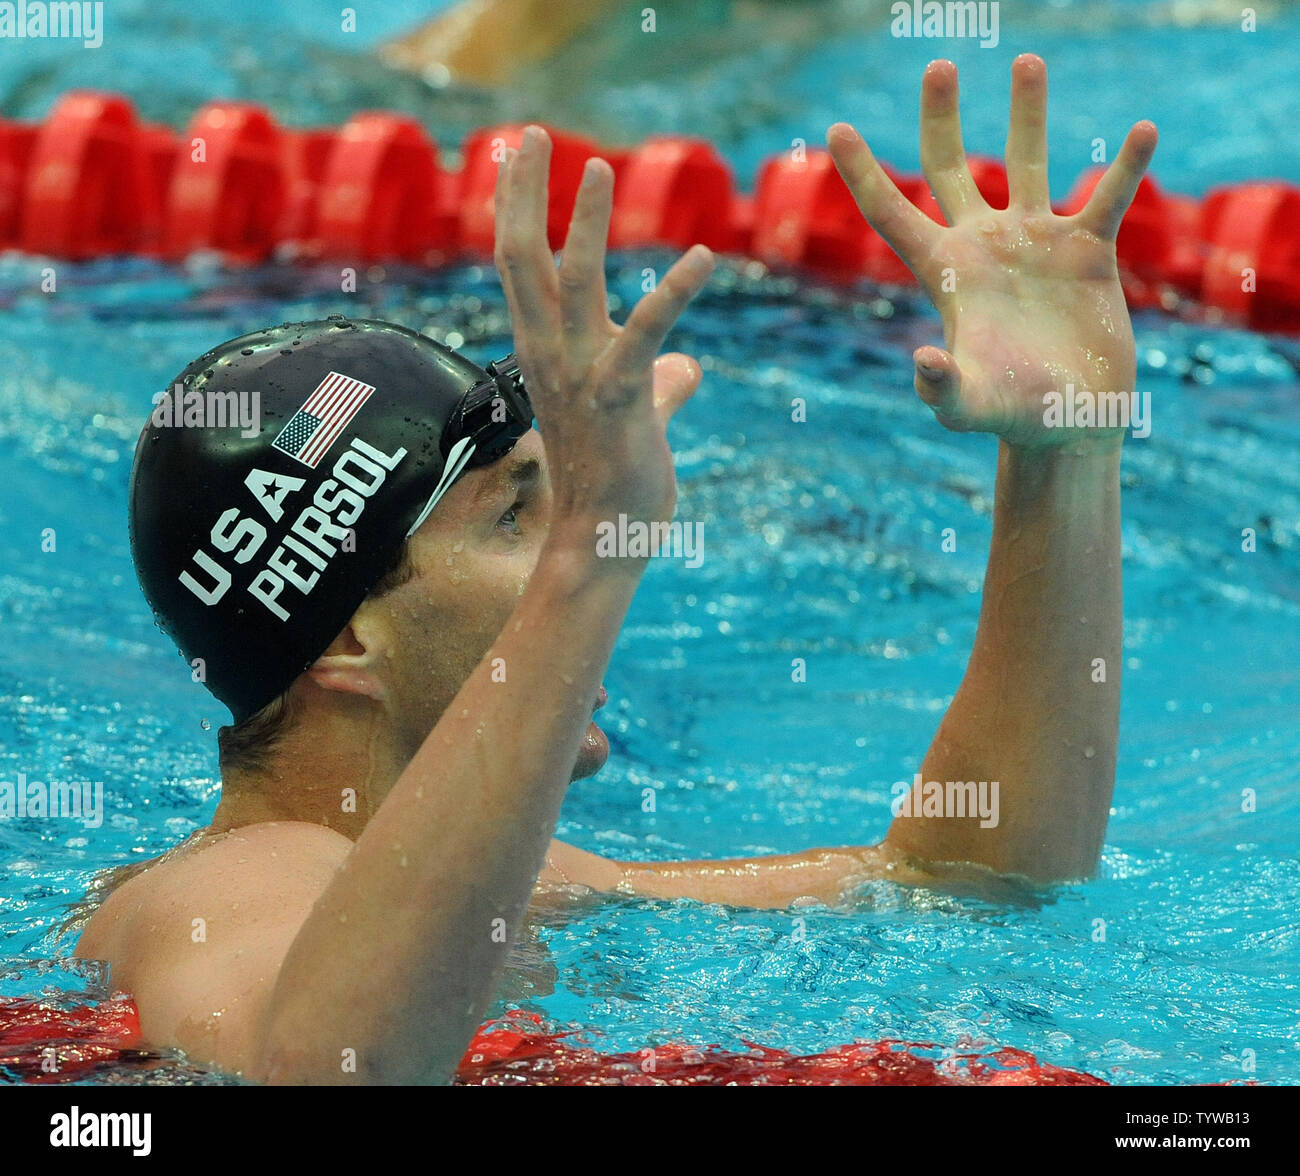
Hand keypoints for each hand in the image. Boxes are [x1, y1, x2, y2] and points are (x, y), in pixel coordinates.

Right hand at [494, 127, 713, 535]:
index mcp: (548, 352)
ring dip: (586, 221)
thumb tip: (684, 367)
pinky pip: (643, 336)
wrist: (604, 541)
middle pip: (523, 258)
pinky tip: (704, 256)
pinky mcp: (620, 400)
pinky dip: (673, 293)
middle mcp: (551, 356)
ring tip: (600, 166)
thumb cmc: (616, 480)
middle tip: (531, 133)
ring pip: (571, 282)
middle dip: (524, 192)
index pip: (520, 266)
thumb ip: (659, 382)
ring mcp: (580, 377)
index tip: (522, 156)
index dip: (518, 206)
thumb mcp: (639, 417)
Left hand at [828, 55, 1156, 449]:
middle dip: (943, 118)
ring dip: (1028, 114)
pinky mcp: (1087, 252)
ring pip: (1028, 163)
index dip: (864, 173)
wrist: (1069, 423)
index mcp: (945, 273)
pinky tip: (1142, 130)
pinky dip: (1125, 168)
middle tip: (939, 66)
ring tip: (1026, 61)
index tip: (837, 128)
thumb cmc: (1011, 416)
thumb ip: (943, 388)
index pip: (892, 212)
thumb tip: (923, 363)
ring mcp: (1034, 244)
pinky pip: (1106, 198)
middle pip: (951, 169)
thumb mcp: (971, 405)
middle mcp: (984, 247)